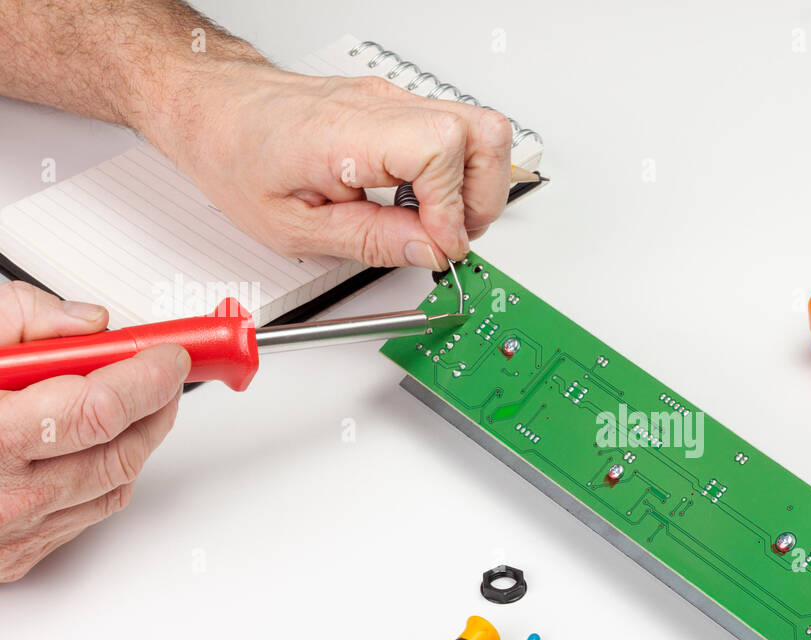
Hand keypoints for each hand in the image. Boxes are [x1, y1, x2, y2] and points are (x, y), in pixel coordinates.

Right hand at [0, 283, 188, 581]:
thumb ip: (17, 319)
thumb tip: (88, 324)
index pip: (98, 408)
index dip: (147, 377)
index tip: (168, 354)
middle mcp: (2, 497)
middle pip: (120, 452)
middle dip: (157, 407)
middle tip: (164, 373)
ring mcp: (9, 536)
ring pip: (112, 487)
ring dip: (138, 441)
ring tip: (136, 402)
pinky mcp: (13, 559)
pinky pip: (86, 516)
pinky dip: (106, 476)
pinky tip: (96, 444)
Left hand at [150, 62, 513, 271]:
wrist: (211, 106)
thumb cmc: (235, 155)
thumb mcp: (292, 226)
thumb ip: (370, 241)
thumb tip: (430, 251)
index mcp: (349, 133)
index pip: (443, 150)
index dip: (453, 209)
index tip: (436, 244)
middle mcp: (381, 105)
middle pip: (483, 133)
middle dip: (483, 199)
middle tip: (451, 236)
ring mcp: (393, 100)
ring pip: (480, 130)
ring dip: (476, 187)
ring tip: (442, 222)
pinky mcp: (397, 107)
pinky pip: (456, 133)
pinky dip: (456, 175)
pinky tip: (422, 203)